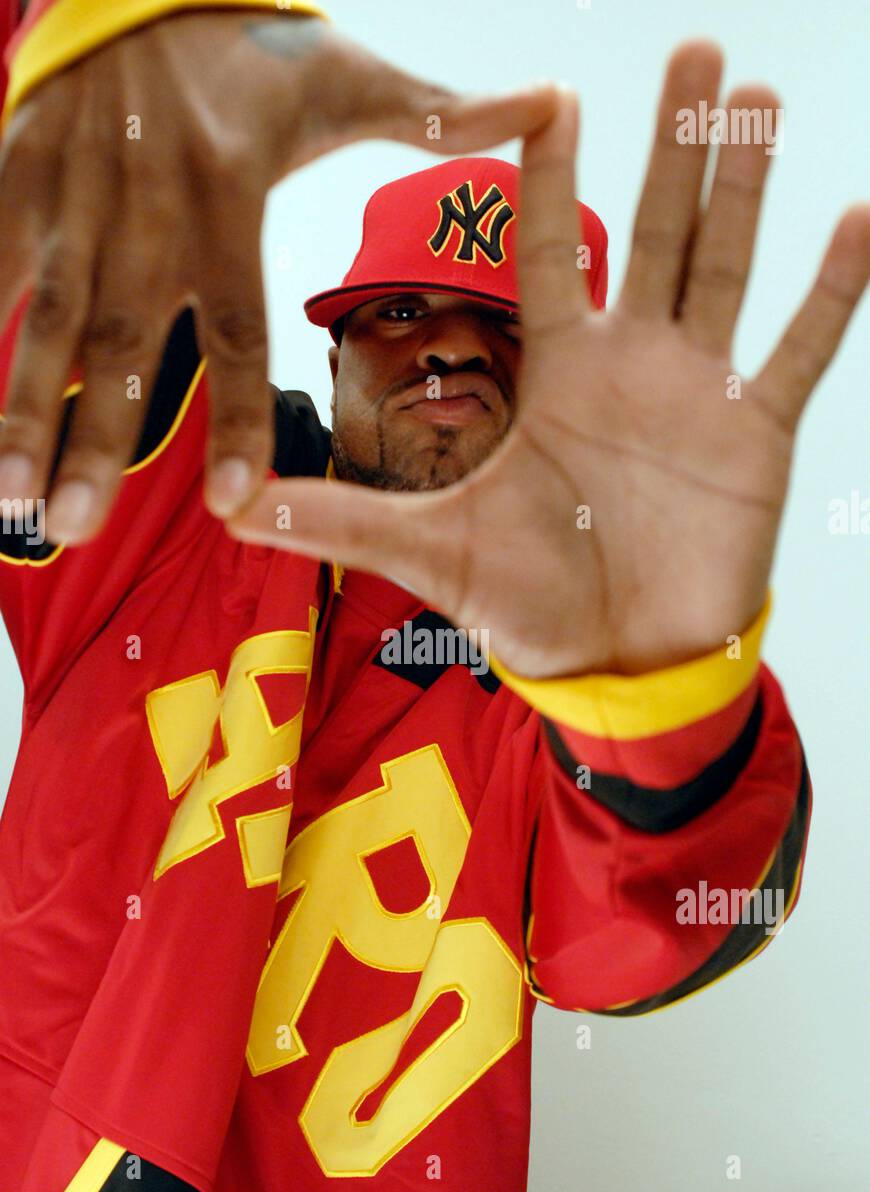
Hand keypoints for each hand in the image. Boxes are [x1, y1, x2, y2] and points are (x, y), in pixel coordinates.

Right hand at [0, 10, 560, 544]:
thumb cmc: (257, 48)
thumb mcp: (348, 77)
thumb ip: (437, 115)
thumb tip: (549, 106)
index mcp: (229, 201)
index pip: (236, 330)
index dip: (233, 420)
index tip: (233, 502)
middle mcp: (148, 210)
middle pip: (126, 344)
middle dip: (98, 441)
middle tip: (76, 529)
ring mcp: (75, 198)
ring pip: (47, 321)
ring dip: (24, 412)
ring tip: (14, 503)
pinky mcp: (21, 180)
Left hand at [228, 41, 869, 677]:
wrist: (620, 663)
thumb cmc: (530, 606)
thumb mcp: (432, 553)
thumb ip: (345, 519)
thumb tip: (237, 507)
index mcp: (558, 378)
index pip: (553, 257)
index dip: (550, 180)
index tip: (548, 98)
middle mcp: (631, 368)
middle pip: (656, 232)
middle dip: (671, 144)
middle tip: (691, 51)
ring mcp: (699, 394)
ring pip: (725, 266)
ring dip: (742, 185)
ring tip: (754, 99)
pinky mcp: (756, 435)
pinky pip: (802, 350)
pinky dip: (832, 290)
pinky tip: (858, 217)